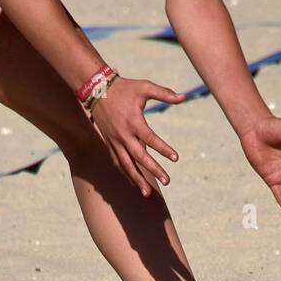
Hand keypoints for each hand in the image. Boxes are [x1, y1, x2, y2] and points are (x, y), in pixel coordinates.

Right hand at [89, 77, 185, 195]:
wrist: (97, 89)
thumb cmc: (124, 88)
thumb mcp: (145, 87)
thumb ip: (164, 93)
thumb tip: (184, 97)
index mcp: (134, 121)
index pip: (151, 139)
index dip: (164, 149)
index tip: (176, 158)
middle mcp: (123, 134)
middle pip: (139, 157)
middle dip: (153, 170)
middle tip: (167, 180)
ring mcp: (115, 141)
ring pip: (126, 165)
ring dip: (137, 179)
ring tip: (147, 193)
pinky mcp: (109, 143)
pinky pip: (118, 162)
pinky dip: (126, 173)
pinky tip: (135, 183)